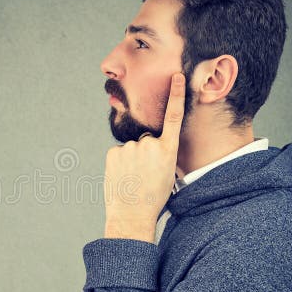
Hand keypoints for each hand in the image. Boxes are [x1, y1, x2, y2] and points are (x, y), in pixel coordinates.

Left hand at [103, 72, 184, 240]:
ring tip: (133, 180)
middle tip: (144, 176)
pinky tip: (122, 178)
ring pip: (132, 148)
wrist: (131, 216)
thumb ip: (162, 155)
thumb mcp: (168, 175)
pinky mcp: (114, 152)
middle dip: (145, 154)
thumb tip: (151, 147)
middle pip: (147, 141)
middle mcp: (150, 145)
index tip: (178, 76)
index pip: (174, 117)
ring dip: (132, 160)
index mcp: (169, 151)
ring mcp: (131, 147)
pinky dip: (119, 163)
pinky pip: (118, 153)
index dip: (176, 95)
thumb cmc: (154, 200)